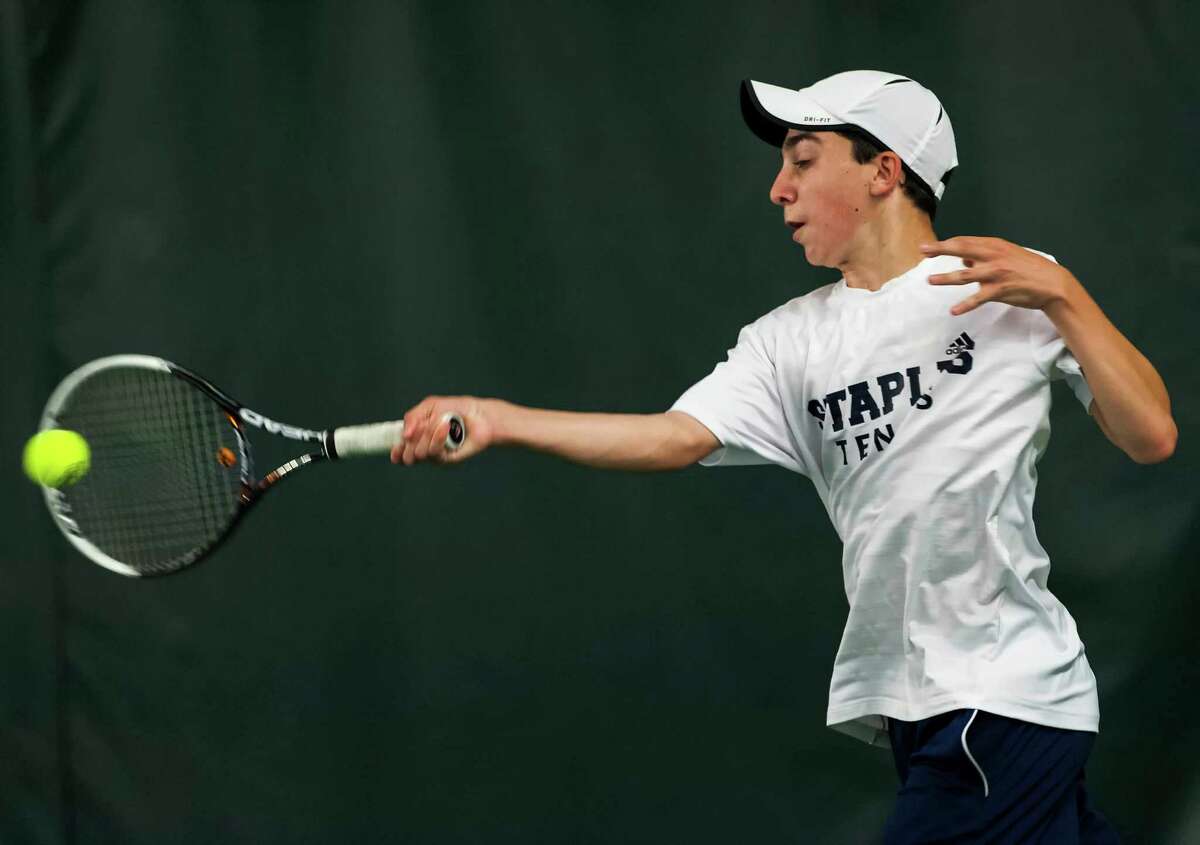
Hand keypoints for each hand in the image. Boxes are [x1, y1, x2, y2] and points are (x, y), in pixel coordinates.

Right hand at [391, 395, 497, 465]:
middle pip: (407, 455)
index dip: (396, 452)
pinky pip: (435, 453)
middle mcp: (425, 449)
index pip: (401, 452)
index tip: (396, 449)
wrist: (477, 414)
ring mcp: (436, 455)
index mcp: (417, 438)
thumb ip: (412, 417)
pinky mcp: (448, 459)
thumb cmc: (455, 409)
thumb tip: (405, 434)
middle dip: (410, 441)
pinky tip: (444, 426)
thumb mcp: (429, 407)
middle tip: (420, 428)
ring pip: (419, 453)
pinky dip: (437, 438)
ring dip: (426, 435)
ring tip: (440, 423)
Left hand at [921, 237, 1079, 315]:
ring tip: (930, 280)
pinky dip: (965, 305)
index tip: (928, 248)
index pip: (965, 241)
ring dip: (946, 277)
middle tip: (923, 251)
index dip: (945, 244)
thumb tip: (964, 258)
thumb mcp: (1007, 255)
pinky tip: (954, 310)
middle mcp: (994, 256)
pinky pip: (978, 298)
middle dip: (941, 250)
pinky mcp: (1000, 290)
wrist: (1052, 283)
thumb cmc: (1028, 268)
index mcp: (995, 245)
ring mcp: (996, 273)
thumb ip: (984, 256)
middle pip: (962, 249)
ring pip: (966, 274)